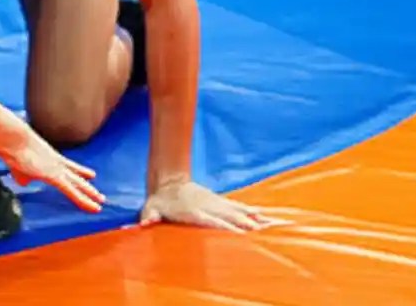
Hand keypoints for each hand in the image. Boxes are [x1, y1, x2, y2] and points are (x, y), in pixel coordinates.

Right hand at [5, 136, 105, 212]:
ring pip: (78, 184)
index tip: (91, 175)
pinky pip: (73, 191)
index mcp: (51, 158)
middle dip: (87, 185)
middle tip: (99, 194)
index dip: (80, 171)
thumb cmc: (13, 150)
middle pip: (76, 176)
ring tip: (101, 200)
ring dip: (90, 193)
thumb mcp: (19, 168)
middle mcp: (58, 163)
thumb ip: (24, 177)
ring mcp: (58, 169)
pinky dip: (84, 201)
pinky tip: (93, 207)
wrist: (14, 141)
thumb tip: (25, 183)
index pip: (70, 167)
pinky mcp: (56, 176)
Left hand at [140, 180, 273, 231]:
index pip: (212, 220)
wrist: (167, 182)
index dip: (224, 226)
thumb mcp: (150, 207)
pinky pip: (237, 206)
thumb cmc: (159, 202)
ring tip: (270, 223)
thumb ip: (148, 215)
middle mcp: (208, 206)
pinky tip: (264, 215)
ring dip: (253, 216)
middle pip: (229, 216)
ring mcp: (215, 202)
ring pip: (237, 210)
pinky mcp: (219, 200)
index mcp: (193, 211)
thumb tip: (145, 222)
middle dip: (245, 223)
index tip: (239, 233)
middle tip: (262, 231)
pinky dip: (251, 210)